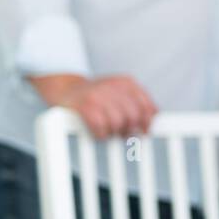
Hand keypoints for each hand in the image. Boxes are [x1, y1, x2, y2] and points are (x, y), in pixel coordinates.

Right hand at [36, 74, 157, 139]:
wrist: (65, 88)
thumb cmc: (96, 95)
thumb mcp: (119, 91)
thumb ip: (136, 101)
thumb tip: (153, 118)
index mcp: (126, 82)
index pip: (146, 105)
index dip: (148, 121)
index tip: (145, 131)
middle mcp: (113, 86)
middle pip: (133, 116)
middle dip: (130, 129)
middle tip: (123, 133)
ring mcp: (98, 95)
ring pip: (118, 123)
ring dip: (114, 133)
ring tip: (109, 131)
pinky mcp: (84, 106)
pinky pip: (100, 127)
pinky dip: (101, 135)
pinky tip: (99, 133)